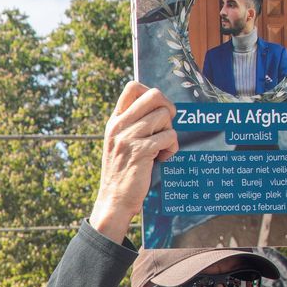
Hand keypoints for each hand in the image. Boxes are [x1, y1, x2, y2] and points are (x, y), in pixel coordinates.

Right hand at [89, 82, 178, 241]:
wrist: (114, 199)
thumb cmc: (123, 171)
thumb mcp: (120, 142)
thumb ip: (133, 123)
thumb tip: (159, 106)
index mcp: (115, 121)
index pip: (132, 87)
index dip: (151, 93)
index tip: (156, 110)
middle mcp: (119, 126)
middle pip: (154, 95)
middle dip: (167, 108)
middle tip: (165, 126)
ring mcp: (128, 138)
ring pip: (164, 116)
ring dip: (170, 131)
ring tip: (161, 148)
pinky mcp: (141, 152)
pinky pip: (169, 137)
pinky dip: (172, 148)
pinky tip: (162, 158)